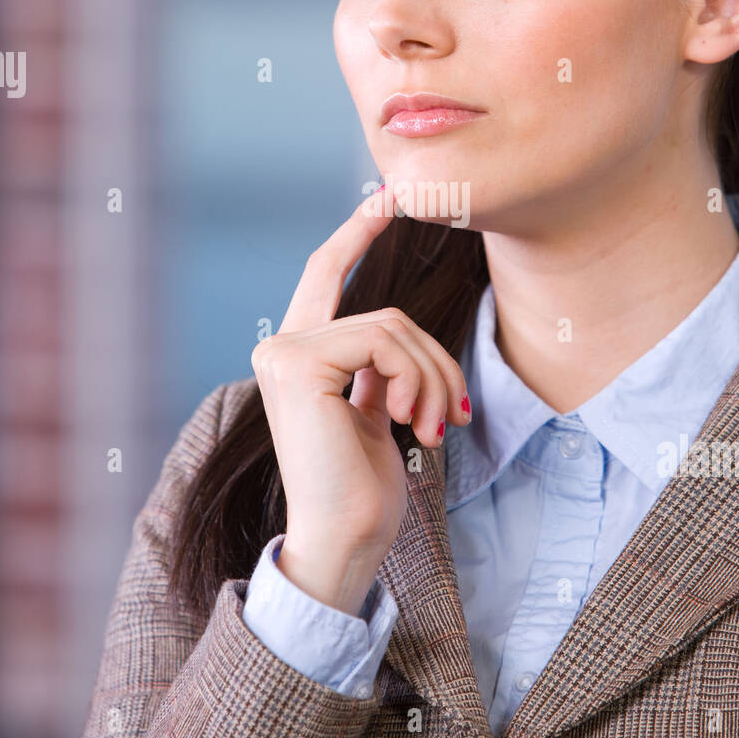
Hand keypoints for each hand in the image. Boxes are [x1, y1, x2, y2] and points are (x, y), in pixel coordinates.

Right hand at [250, 188, 470, 613]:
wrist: (345, 540)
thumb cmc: (363, 489)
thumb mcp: (376, 412)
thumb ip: (377, 367)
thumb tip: (398, 336)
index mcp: (299, 356)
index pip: (327, 274)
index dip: (357, 233)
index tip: (388, 197)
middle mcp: (281, 346)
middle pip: (385, 313)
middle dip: (435, 361)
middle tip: (457, 416)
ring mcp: (285, 352)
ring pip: (392, 326)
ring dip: (434, 378)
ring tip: (437, 428)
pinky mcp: (299, 362)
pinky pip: (384, 340)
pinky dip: (416, 379)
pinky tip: (414, 421)